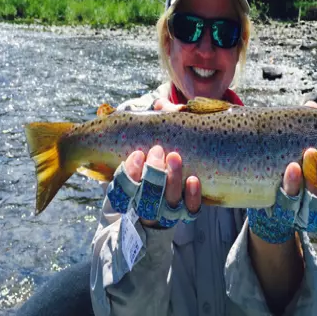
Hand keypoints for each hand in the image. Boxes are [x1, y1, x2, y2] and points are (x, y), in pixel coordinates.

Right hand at [106, 98, 201, 227]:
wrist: (194, 171)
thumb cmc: (168, 148)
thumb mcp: (160, 134)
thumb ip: (160, 119)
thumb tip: (160, 104)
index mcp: (133, 185)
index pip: (122, 190)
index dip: (128, 175)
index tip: (137, 153)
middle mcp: (148, 201)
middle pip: (145, 198)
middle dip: (151, 173)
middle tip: (159, 150)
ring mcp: (168, 209)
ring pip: (167, 205)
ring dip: (170, 181)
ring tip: (176, 157)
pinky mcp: (188, 210)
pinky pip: (190, 210)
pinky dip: (191, 197)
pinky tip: (194, 180)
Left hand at [248, 101, 316, 242]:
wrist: (266, 183)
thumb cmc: (294, 159)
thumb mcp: (307, 144)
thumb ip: (314, 128)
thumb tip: (312, 105)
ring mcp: (309, 217)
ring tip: (310, 154)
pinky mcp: (287, 216)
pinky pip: (292, 207)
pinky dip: (293, 185)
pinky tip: (292, 167)